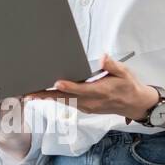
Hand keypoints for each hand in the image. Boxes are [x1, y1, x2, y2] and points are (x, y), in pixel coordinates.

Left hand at [23, 53, 159, 120]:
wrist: (134, 104)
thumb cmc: (128, 86)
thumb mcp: (124, 72)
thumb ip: (112, 65)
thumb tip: (104, 57)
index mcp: (100, 92)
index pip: (81, 89)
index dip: (69, 87)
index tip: (57, 83)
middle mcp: (91, 102)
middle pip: (66, 99)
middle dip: (47, 96)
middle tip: (30, 93)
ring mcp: (86, 107)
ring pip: (64, 102)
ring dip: (47, 98)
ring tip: (30, 94)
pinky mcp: (84, 107)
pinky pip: (67, 103)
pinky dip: (55, 99)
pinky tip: (44, 94)